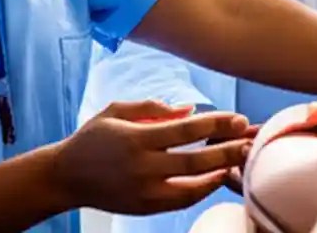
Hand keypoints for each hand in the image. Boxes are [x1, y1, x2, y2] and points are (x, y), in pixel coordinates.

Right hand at [51, 100, 251, 214]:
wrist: (66, 176)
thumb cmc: (92, 138)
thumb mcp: (117, 111)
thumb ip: (154, 107)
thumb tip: (190, 110)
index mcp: (136, 138)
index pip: (185, 131)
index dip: (216, 125)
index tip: (238, 119)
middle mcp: (142, 167)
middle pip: (195, 161)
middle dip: (227, 150)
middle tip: (250, 141)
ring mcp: (144, 191)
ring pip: (193, 186)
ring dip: (221, 173)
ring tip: (240, 160)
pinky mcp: (145, 208)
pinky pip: (182, 201)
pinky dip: (203, 190)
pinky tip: (217, 177)